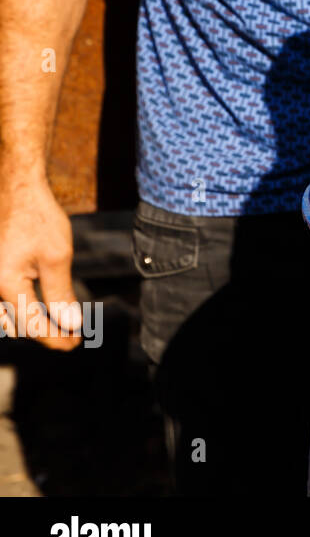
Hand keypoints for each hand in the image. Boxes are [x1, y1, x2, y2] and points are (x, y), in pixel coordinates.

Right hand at [0, 171, 80, 348]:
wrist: (18, 191)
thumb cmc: (38, 218)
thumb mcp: (57, 256)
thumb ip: (61, 294)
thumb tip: (71, 325)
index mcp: (5, 284)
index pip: (31, 325)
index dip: (55, 338)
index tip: (76, 344)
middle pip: (18, 325)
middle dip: (46, 333)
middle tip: (75, 338)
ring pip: (10, 316)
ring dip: (35, 325)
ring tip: (64, 327)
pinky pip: (7, 301)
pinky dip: (26, 310)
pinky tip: (45, 310)